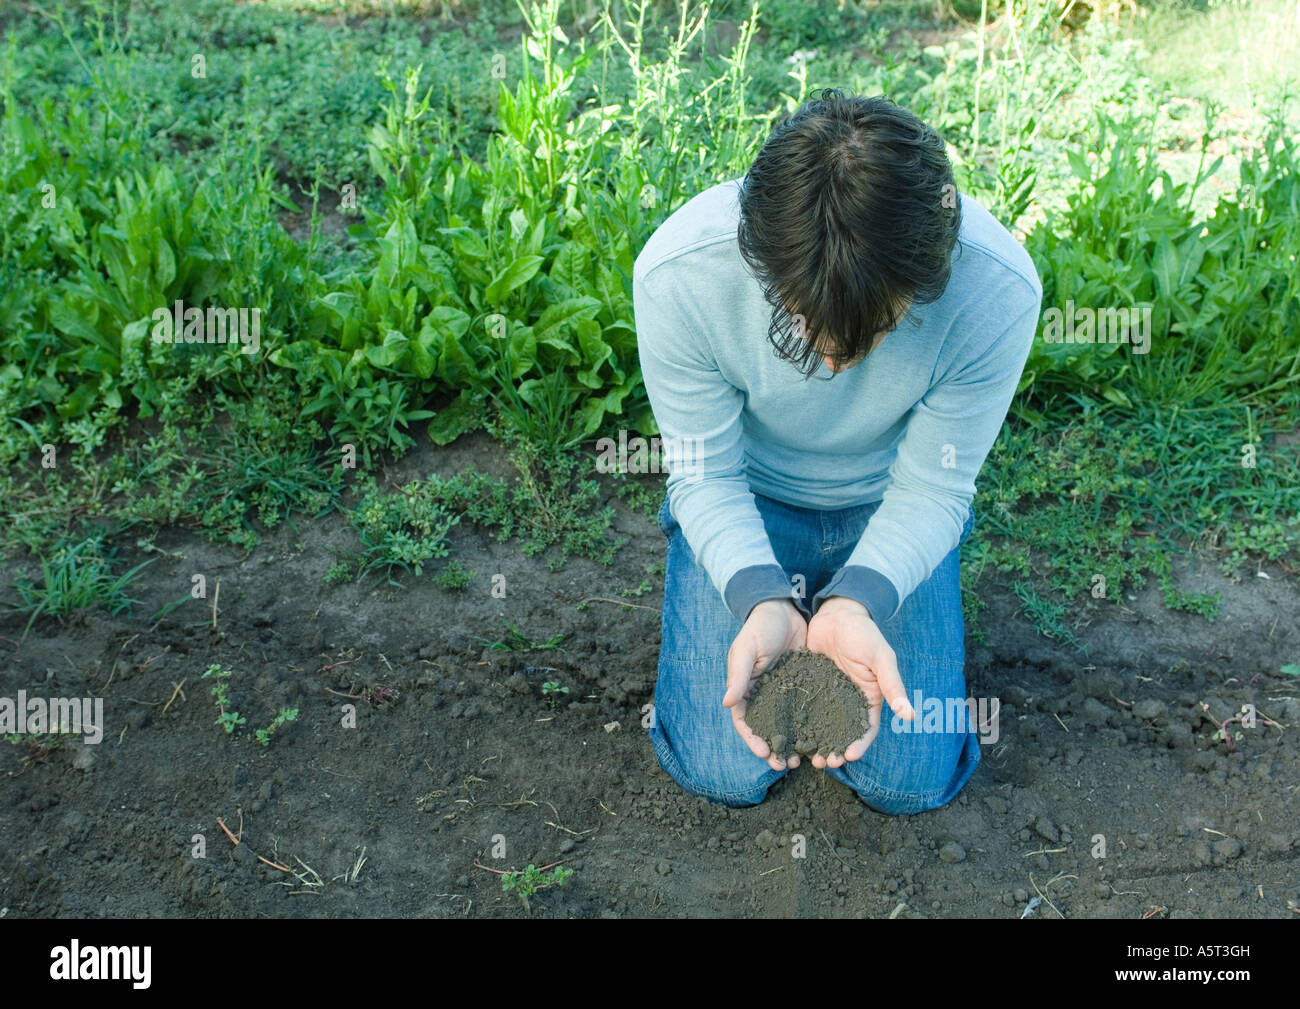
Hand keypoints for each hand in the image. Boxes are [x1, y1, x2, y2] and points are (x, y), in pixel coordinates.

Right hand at [723, 598, 806, 770]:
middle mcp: (764, 695)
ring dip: (793, 743)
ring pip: (787, 725)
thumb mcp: (747, 649)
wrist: (785, 608)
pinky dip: (812, 726)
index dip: (752, 739)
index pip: (744, 721)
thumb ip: (738, 675)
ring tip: (804, 759)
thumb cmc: (760, 627)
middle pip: (767, 729)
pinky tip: (822, 738)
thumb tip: (726, 703)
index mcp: (745, 689)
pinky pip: (807, 711)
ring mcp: (784, 693)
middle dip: (775, 749)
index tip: (764, 754)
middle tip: (787, 766)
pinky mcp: (804, 686)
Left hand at [805, 596, 914, 768]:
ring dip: (816, 742)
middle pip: (842, 733)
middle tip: (822, 763)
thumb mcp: (881, 658)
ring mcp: (827, 695)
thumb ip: (893, 685)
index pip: (866, 729)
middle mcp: (848, 701)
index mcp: (869, 698)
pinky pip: (803, 709)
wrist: (836, 612)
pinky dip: (798, 724)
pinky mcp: (809, 686)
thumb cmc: (864, 633)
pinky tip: (788, 734)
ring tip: (805, 756)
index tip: (848, 757)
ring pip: (821, 726)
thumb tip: (910, 716)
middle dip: (834, 750)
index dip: (859, 745)